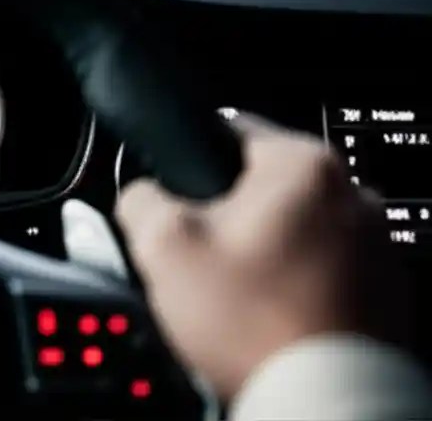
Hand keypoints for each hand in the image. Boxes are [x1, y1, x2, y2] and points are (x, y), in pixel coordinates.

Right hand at [116, 114, 406, 398]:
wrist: (321, 398)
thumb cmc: (254, 320)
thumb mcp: (164, 246)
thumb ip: (141, 201)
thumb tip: (141, 197)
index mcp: (303, 164)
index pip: (229, 130)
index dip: (188, 163)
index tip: (176, 200)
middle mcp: (352, 195)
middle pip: (262, 189)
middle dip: (227, 220)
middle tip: (200, 262)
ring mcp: (375, 245)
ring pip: (293, 233)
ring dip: (262, 256)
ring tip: (236, 299)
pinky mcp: (383, 291)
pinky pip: (320, 273)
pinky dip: (293, 289)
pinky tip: (269, 318)